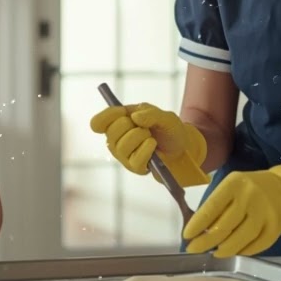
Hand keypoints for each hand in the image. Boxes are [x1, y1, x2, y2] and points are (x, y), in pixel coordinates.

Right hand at [89, 103, 209, 186]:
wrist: (183, 146)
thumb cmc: (169, 129)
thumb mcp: (164, 116)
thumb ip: (151, 113)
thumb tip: (135, 118)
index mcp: (117, 123)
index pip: (97, 123)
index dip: (108, 116)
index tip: (124, 112)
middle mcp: (116, 140)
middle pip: (110, 133)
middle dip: (131, 126)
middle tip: (144, 127)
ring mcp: (124, 155)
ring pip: (121, 148)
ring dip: (140, 138)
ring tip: (151, 137)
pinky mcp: (134, 167)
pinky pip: (134, 161)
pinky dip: (146, 151)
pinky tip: (153, 147)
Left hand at [183, 151, 280, 257]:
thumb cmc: (250, 188)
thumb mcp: (231, 186)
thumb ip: (215, 203)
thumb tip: (195, 228)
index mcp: (234, 184)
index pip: (211, 208)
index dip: (197, 225)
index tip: (187, 235)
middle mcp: (250, 198)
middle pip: (223, 227)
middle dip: (205, 242)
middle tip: (194, 249)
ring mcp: (265, 213)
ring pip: (239, 239)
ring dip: (223, 249)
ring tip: (213, 252)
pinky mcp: (276, 227)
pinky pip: (255, 245)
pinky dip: (242, 251)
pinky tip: (233, 252)